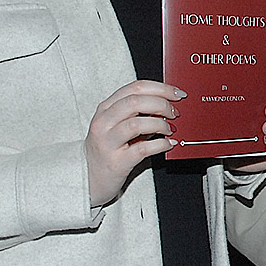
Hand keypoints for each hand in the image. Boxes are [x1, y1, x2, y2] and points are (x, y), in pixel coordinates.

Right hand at [86, 80, 181, 206]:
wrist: (89, 178)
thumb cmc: (108, 148)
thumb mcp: (117, 125)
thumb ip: (138, 112)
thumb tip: (168, 104)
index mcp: (106, 108)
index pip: (135, 87)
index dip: (160, 88)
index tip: (177, 93)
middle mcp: (103, 123)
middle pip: (136, 102)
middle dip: (162, 104)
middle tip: (174, 112)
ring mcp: (107, 143)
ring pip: (137, 124)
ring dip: (160, 124)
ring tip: (169, 130)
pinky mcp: (116, 162)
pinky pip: (142, 149)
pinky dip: (160, 144)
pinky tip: (168, 144)